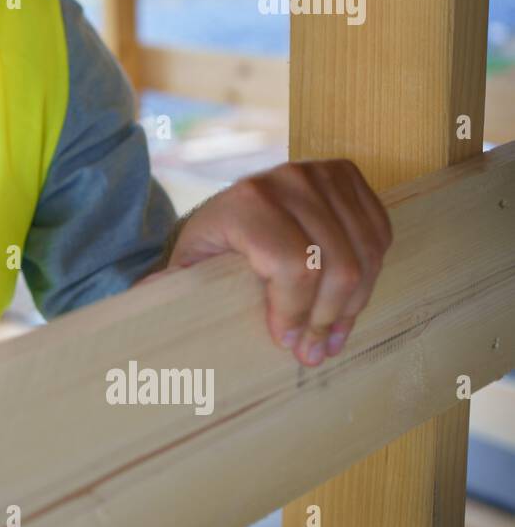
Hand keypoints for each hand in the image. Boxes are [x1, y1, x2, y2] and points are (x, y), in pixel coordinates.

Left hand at [153, 159, 392, 366]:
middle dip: (327, 318)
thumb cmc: (213, 246)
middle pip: (336, 265)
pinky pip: (380, 236)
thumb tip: (147, 313)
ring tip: (333, 336)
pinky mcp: (350, 176)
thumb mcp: (189, 267)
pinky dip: (370, 275)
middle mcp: (289, 180)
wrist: (234, 203)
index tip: (288, 344)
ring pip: (364, 255)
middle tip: (314, 352)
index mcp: (246, 202)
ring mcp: (324, 173)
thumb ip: (172, 292)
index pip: (295, 266)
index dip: (297, 312)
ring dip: (353, 305)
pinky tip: (349, 303)